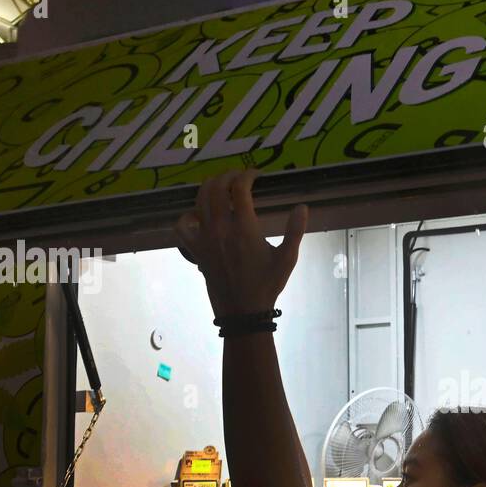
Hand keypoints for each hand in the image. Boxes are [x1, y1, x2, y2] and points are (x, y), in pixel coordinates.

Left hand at [173, 169, 309, 318]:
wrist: (243, 311)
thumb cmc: (267, 285)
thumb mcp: (287, 259)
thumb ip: (295, 231)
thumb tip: (302, 207)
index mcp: (245, 228)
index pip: (240, 188)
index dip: (248, 175)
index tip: (256, 176)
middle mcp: (221, 228)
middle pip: (216, 187)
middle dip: (228, 176)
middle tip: (239, 178)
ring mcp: (205, 238)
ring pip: (199, 200)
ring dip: (210, 187)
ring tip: (221, 187)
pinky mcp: (196, 249)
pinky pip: (182, 226)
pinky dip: (188, 215)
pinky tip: (199, 215)